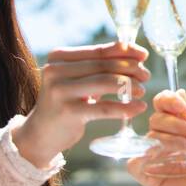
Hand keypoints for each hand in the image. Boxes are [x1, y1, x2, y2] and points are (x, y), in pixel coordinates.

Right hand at [13, 41, 150, 168]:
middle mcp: (56, 71)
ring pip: (105, 83)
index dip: (125, 51)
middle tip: (146, 76)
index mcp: (59, 57)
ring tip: (142, 90)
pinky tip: (139, 107)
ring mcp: (60, 91)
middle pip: (104, 66)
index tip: (144, 55)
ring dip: (129, 85)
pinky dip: (125, 107)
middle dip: (130, 69)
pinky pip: (104, 108)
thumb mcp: (77, 79)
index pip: (99, 51)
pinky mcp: (68, 112)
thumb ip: (99, 65)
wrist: (40, 134)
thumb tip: (135, 54)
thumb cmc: (66, 102)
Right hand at [127, 89, 185, 185]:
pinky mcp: (148, 175)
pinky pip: (135, 162)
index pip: (162, 102)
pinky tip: (170, 159)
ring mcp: (154, 155)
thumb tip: (179, 91)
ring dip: (172, 140)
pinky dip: (149, 157)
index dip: (168, 100)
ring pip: (149, 137)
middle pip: (155, 118)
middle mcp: (163, 137)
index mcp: (177, 122)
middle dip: (176, 123)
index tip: (183, 106)